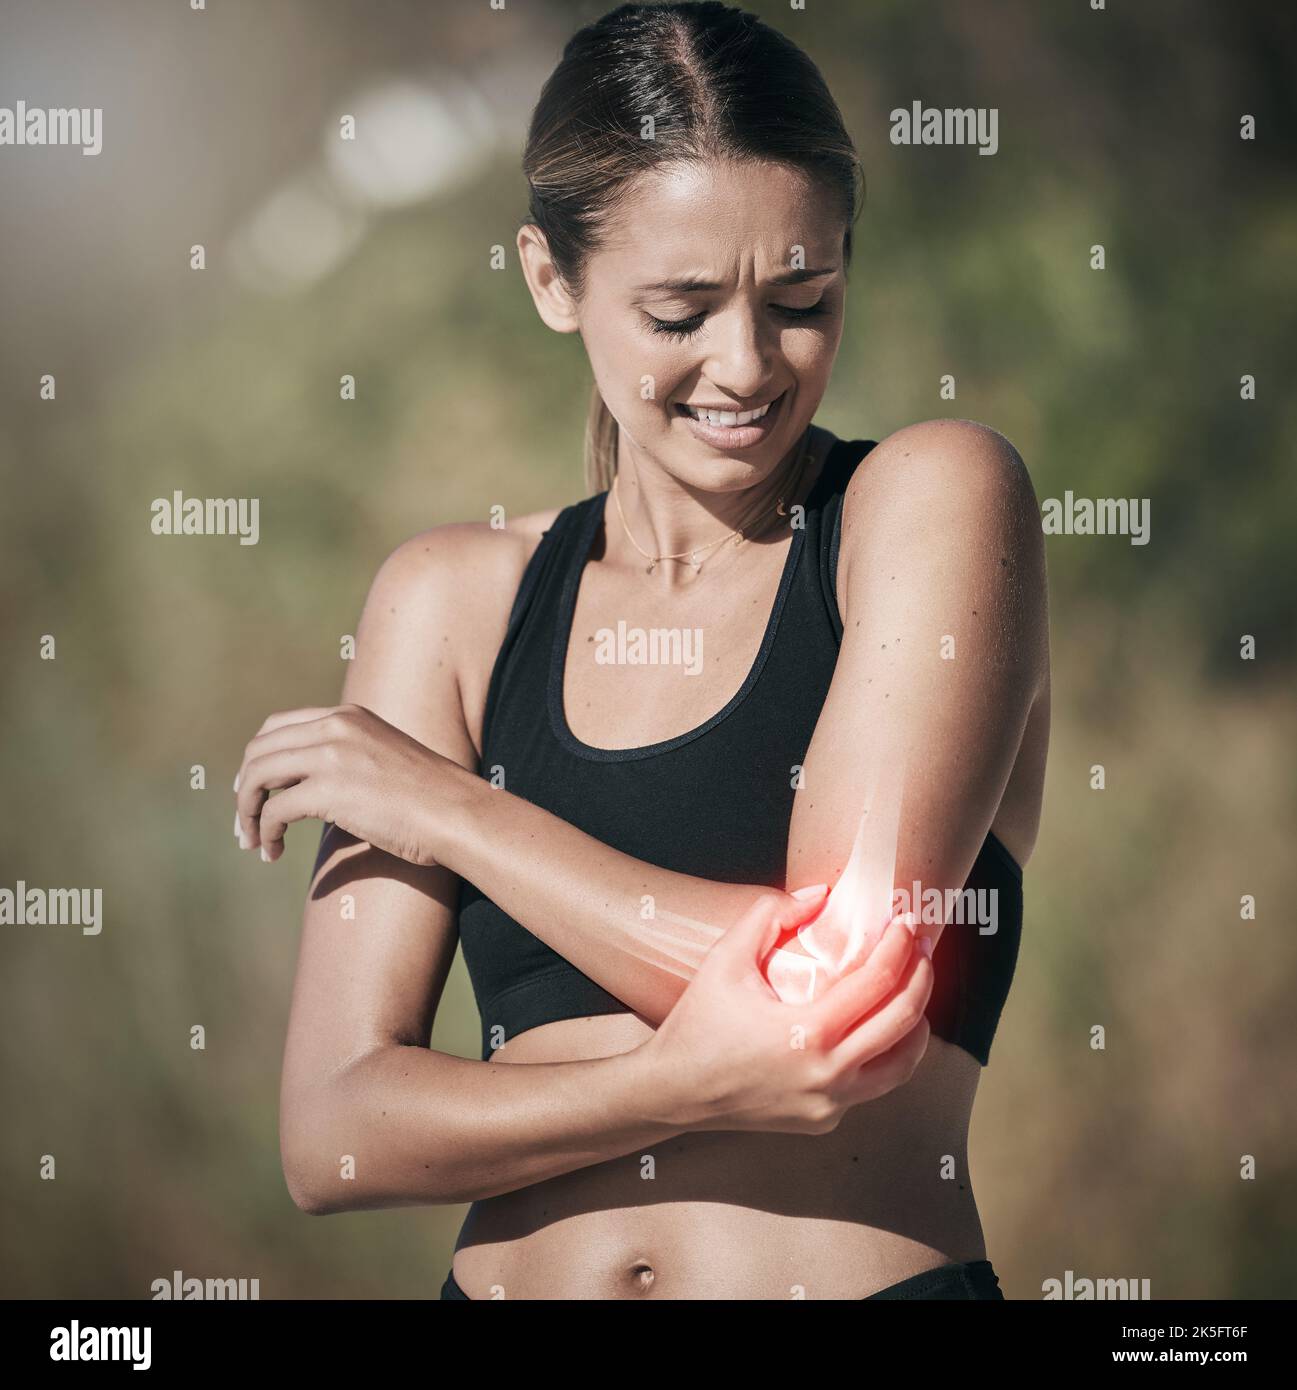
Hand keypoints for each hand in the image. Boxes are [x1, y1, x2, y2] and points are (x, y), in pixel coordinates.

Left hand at [233, 704, 453, 865]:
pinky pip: (274, 810)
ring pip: (258, 777)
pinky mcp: (328, 791)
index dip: (257, 759)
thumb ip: (350, 760)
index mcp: (348, 716)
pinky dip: (265, 833)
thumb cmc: (430, 799)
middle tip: (244, 823)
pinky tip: (273, 852)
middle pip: (259, 750)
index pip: (277, 726)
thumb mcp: (385, 759)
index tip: (255, 790)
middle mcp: (335, 728)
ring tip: (252, 840)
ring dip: (246, 812)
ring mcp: (331, 756)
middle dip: (245, 788)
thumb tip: (316, 791)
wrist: (457, 814)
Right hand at [647, 888, 933, 1134]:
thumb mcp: (725, 960)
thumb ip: (770, 915)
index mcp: (808, 1034)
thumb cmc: (697, 1024)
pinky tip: (874, 1029)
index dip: (899, 947)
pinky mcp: (823, 1121)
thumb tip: (820, 896)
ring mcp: (829, 1105)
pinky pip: (869, 1086)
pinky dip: (881, 1055)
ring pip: (900, 1067)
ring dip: (914, 1026)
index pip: (877, 983)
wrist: (672, 1092)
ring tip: (911, 992)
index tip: (905, 924)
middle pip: (903, 1023)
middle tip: (921, 950)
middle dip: (921, 979)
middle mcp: (827, 1076)